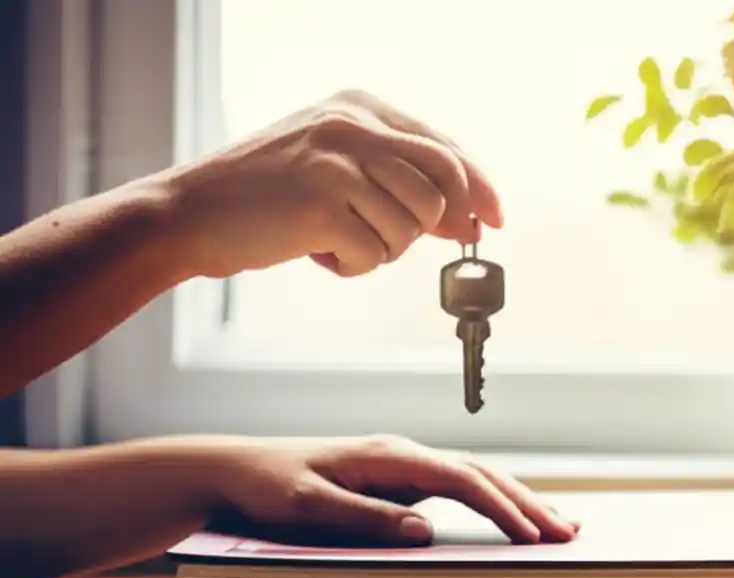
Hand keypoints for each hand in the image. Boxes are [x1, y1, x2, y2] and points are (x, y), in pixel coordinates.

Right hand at [158, 89, 502, 278]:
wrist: (188, 213)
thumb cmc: (265, 196)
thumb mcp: (337, 170)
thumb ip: (401, 184)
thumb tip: (472, 219)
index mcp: (360, 106)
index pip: (445, 148)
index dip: (479, 188)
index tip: (496, 219)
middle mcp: (352, 125)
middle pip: (440, 188)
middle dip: (427, 228)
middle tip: (384, 239)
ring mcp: (337, 162)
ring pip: (412, 227)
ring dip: (381, 248)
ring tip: (336, 238)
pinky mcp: (321, 205)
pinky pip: (375, 255)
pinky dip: (352, 266)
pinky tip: (315, 251)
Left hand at [202, 434, 576, 545]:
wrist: (238, 468)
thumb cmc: (269, 487)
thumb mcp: (308, 508)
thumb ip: (366, 518)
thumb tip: (424, 532)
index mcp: (390, 456)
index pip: (462, 480)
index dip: (501, 507)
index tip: (531, 534)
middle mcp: (404, 455)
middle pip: (481, 474)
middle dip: (528, 502)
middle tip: (568, 532)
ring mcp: (404, 466)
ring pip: (476, 478)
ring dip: (518, 500)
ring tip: (558, 524)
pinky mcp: (399, 480)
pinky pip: (458, 488)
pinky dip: (492, 501)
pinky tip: (512, 516)